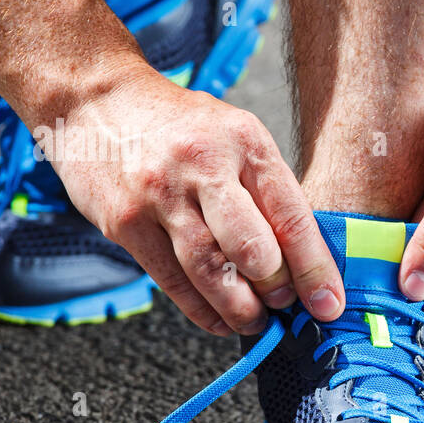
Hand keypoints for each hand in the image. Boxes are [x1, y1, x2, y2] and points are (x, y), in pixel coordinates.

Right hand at [48, 67, 343, 335]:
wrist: (95, 100)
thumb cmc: (180, 126)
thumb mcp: (235, 137)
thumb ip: (267, 191)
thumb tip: (302, 260)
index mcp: (246, 143)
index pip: (292, 216)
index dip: (314, 269)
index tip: (328, 303)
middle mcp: (204, 166)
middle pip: (253, 248)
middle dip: (276, 289)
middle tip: (285, 306)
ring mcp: (161, 195)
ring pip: (210, 270)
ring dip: (240, 309)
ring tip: (255, 322)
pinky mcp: (125, 222)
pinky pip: (171, 280)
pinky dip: (200, 309)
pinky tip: (218, 320)